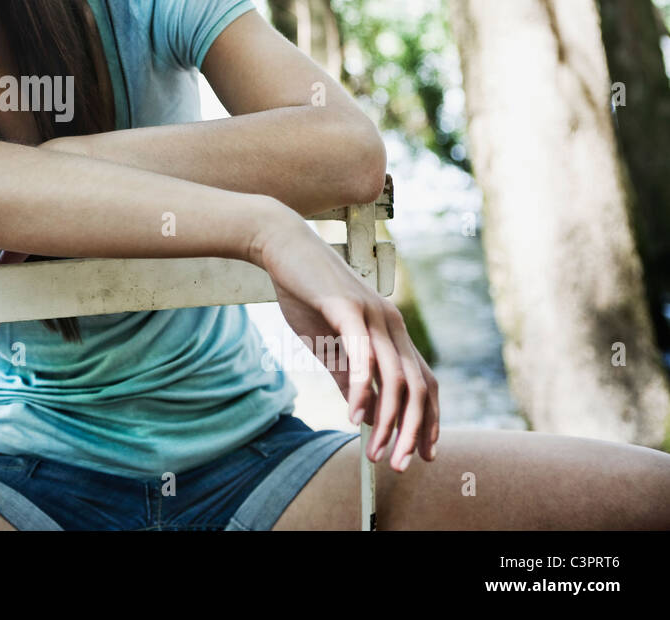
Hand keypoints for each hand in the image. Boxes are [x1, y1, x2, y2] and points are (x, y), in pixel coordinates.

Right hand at [251, 211, 438, 472]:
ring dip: (391, 421)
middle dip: (414, 432)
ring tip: (378, 451)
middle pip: (419, 386)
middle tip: (403, 465)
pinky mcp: (348, 309)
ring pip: (397, 378)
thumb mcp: (327, 341)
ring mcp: (373, 315)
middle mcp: (391, 323)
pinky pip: (364, 357)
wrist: (280, 246)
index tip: (424, 453)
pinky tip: (353, 416)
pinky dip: (363, 390)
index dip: (430, 420)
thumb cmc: (302, 290)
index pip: (425, 381)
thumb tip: (363, 413)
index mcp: (391, 330)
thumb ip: (347, 375)